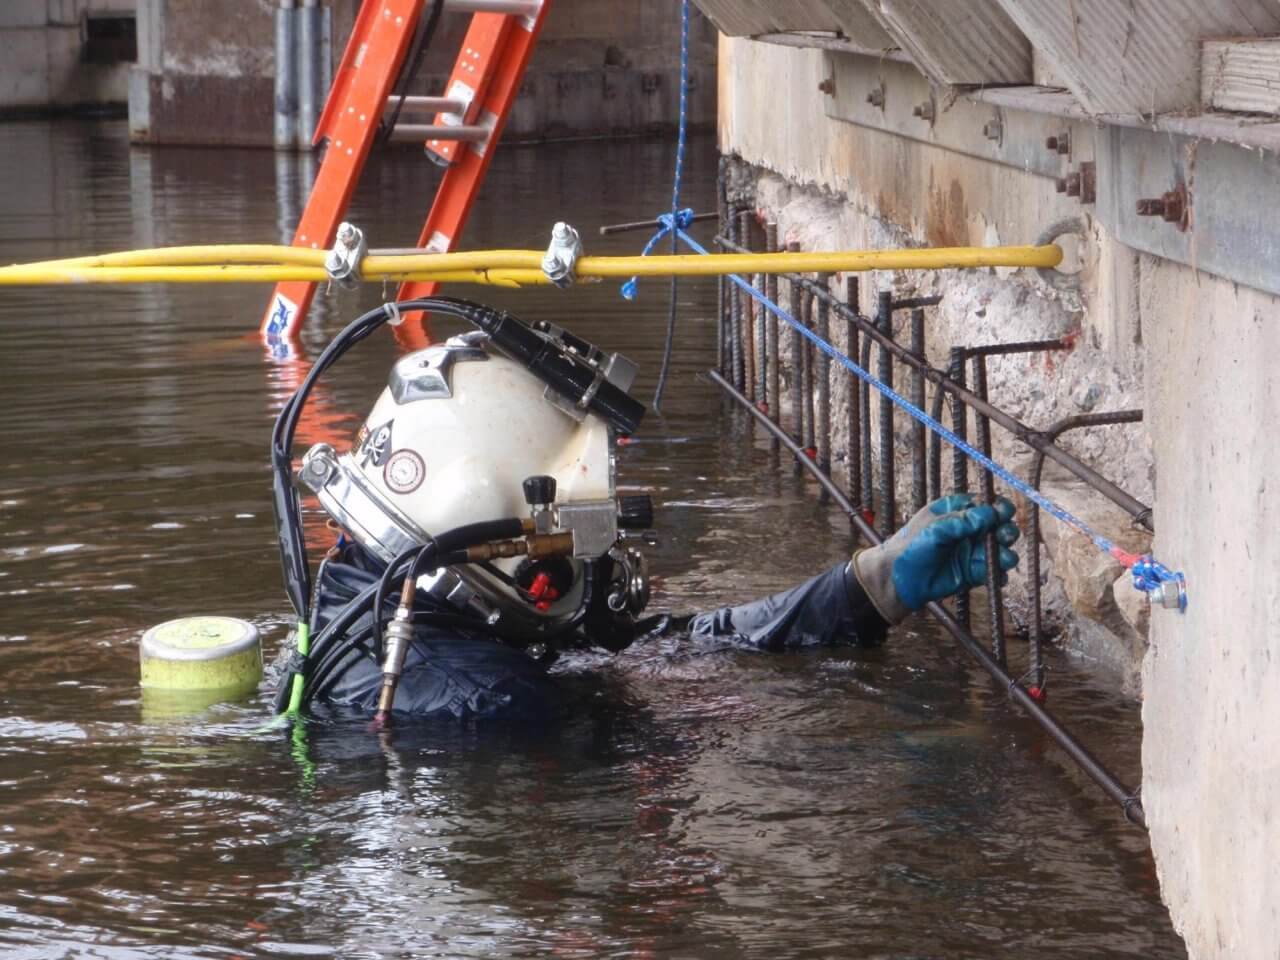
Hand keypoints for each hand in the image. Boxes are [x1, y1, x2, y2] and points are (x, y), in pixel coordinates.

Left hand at [851, 493, 1020, 623]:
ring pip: (999, 548)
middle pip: (998, 526)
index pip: (985, 504)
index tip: (1004, 513)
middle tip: (1004, 535)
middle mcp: (967, 529)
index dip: (998, 507)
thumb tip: (989, 513)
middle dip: (1006, 530)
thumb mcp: (934, 529)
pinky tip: (998, 574)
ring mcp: (971, 550)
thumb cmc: (911, 547)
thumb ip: (961, 521)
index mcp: (956, 511)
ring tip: (1005, 558)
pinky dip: (999, 573)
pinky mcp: (973, 572)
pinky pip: (993, 571)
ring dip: (1006, 552)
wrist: (899, 579)